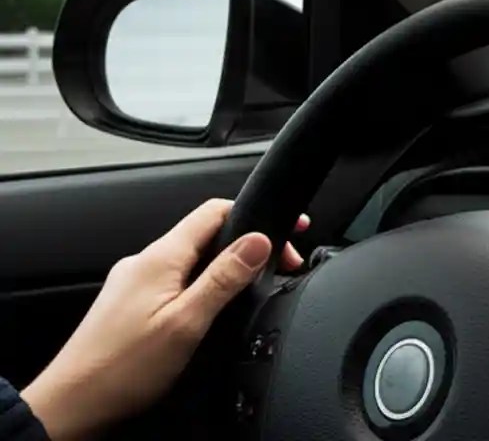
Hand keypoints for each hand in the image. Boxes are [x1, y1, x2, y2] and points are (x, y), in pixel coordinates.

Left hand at [21, 198, 308, 440]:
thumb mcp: (186, 322)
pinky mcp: (129, 305)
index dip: (256, 216)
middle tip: (278, 270)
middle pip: (206, 235)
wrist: (71, 405)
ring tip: (249, 292)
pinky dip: (202, 287)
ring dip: (225, 269)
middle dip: (246, 247)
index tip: (289, 230)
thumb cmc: (121, 369)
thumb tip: (258, 241)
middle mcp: (144, 263)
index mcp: (160, 258)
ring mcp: (134, 283)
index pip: (215, 212)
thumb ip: (224, 279)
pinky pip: (175, 281)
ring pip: (191, 261)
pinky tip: (211, 312)